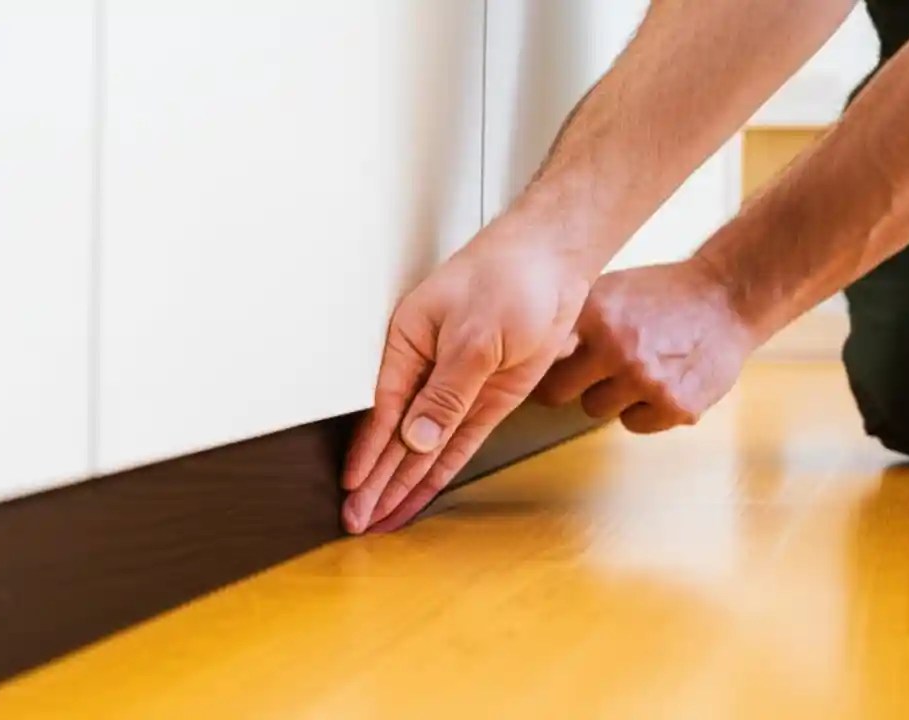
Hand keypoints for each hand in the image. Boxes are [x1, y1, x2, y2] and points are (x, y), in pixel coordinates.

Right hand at [341, 223, 589, 534]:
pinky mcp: (488, 398)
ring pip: (425, 447)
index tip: (353, 488)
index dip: (368, 455)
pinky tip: (419, 492)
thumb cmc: (510, 274)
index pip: (382, 413)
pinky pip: (460, 442)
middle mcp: (428, 369)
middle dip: (376, 481)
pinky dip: (440, 470)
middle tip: (357, 520)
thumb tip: (418, 437)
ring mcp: (458, 386)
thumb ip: (446, 391)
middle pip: (397, 438)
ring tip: (380, 519)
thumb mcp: (475, 335)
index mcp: (408, 344)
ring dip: (402, 483)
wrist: (555, 259)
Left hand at [534, 259, 757, 431]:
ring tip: (634, 368)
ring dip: (608, 396)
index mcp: (595, 315)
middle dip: (568, 385)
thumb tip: (528, 351)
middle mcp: (617, 349)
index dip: (540, 364)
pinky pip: (633, 424)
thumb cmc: (661, 295)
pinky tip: (658, 382)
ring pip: (595, 410)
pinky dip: (642, 410)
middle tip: (588, 372)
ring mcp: (647, 380)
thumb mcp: (608, 292)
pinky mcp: (676, 406)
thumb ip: (571, 321)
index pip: (543, 358)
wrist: (725, 298)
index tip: (537, 368)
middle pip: (558, 393)